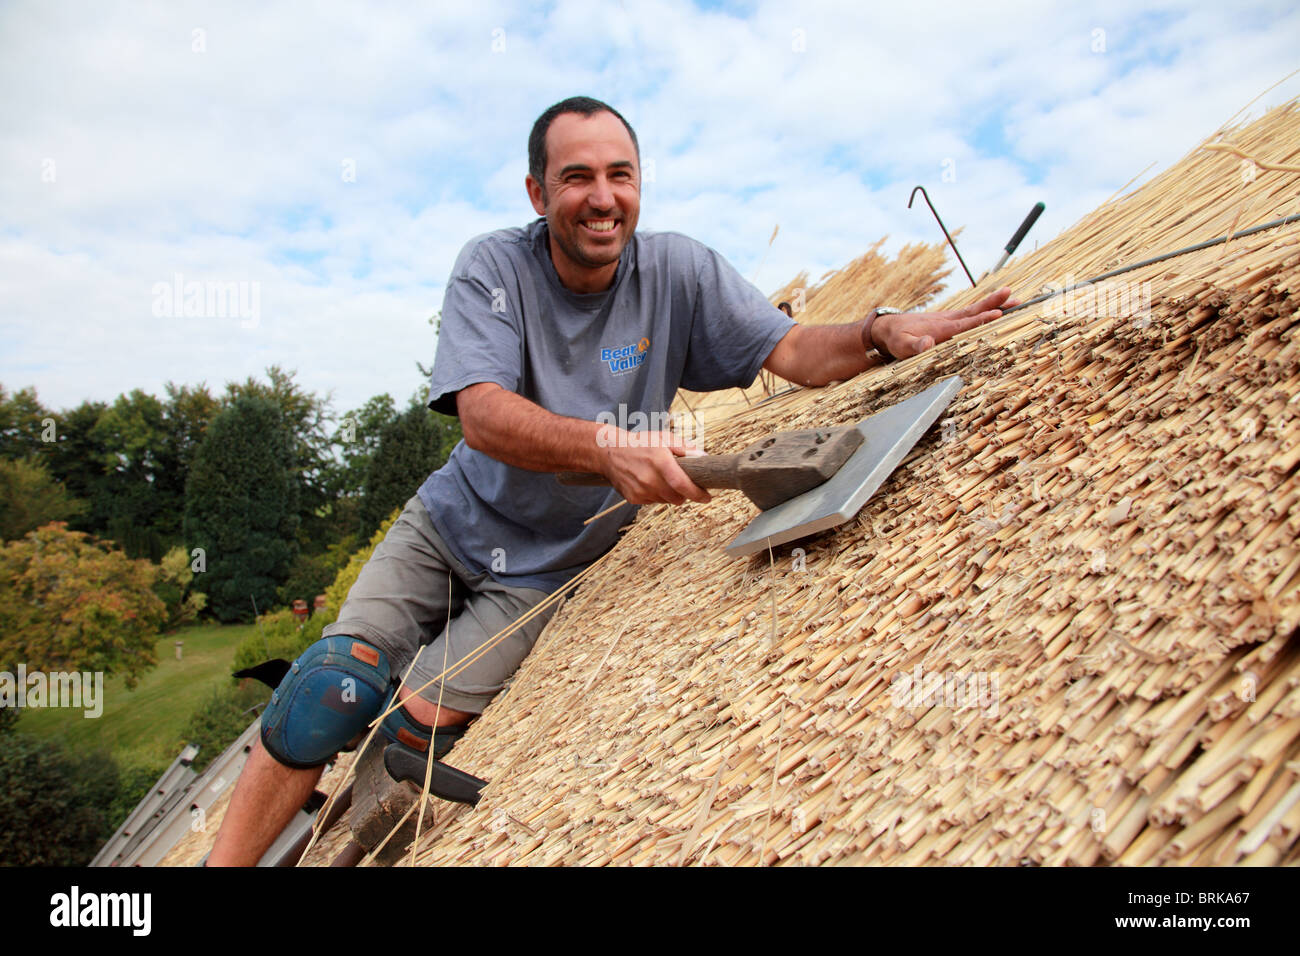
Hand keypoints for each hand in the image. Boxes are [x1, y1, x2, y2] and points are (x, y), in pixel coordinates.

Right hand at [597, 426, 710, 504]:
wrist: (610, 451)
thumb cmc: (640, 443)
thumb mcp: (663, 438)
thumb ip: (684, 448)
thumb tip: (704, 456)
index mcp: (660, 462)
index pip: (683, 485)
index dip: (698, 494)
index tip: (707, 497)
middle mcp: (650, 479)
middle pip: (677, 498)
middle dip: (684, 493)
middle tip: (682, 483)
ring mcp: (641, 490)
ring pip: (665, 501)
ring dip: (669, 494)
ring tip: (661, 478)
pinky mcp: (633, 498)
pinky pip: (652, 502)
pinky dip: (655, 495)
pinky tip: (649, 482)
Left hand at [872, 287, 1019, 359]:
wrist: (887, 328)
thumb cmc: (895, 339)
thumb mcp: (902, 346)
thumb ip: (915, 346)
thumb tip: (928, 343)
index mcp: (941, 328)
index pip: (965, 324)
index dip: (981, 320)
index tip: (998, 314)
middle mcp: (947, 320)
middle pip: (974, 311)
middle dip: (994, 304)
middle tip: (1014, 297)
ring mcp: (948, 318)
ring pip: (974, 310)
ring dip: (994, 305)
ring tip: (1014, 300)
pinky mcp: (947, 320)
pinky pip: (969, 313)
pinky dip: (984, 309)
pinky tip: (995, 309)